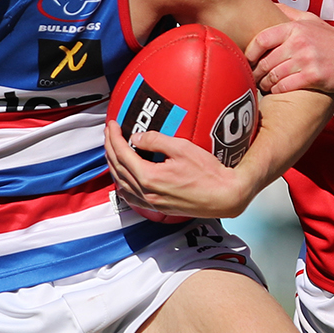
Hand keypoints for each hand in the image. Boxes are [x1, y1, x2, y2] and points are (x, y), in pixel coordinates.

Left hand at [104, 121, 248, 219]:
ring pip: (121, 184)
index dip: (114, 137)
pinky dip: (122, 184)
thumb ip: (156, 140)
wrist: (224, 196)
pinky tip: (124, 178)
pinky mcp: (158, 207)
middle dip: (110, 148)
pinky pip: (131, 197)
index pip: (122, 154)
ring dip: (114, 165)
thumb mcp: (182, 148)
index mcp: (149, 177)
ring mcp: (151, 202)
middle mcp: (146, 192)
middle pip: (118, 168)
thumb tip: (137, 137)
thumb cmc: (208, 173)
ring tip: (113, 150)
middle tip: (109, 133)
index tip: (113, 124)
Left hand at [245, 12, 333, 96]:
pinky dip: (277, 90)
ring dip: (265, 83)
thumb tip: (270, 4)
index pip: (262, 39)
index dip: (250, 52)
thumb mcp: (313, 20)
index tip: (248, 59)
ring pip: (273, 76)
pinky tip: (276, 91)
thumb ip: (289, 13)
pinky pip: (285, 87)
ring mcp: (307, 60)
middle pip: (265, 61)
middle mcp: (300, 43)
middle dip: (256, 72)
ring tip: (263, 85)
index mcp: (296, 28)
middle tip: (253, 77)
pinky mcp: (313, 77)